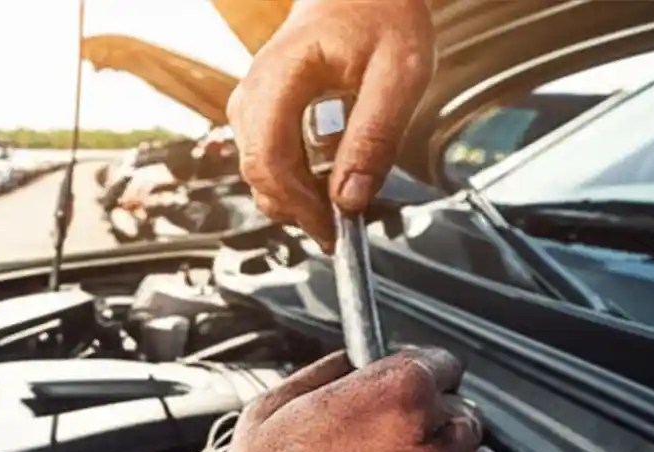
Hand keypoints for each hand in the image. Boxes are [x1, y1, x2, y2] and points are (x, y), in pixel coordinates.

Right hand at [228, 0, 434, 250]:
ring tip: (337, 205)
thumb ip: (375, 136)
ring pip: (257, 170)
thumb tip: (350, 200)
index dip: (296, 204)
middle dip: (294, 207)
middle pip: (256, 171)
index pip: (267, 158)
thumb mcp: (400, 73)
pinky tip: (325, 184)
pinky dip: (292, 179)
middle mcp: (255, 90)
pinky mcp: (262, 110)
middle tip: (340, 227)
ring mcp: (253, 100)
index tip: (332, 229)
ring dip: (293, 196)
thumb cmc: (381, 14)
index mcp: (280, 75)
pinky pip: (267, 157)